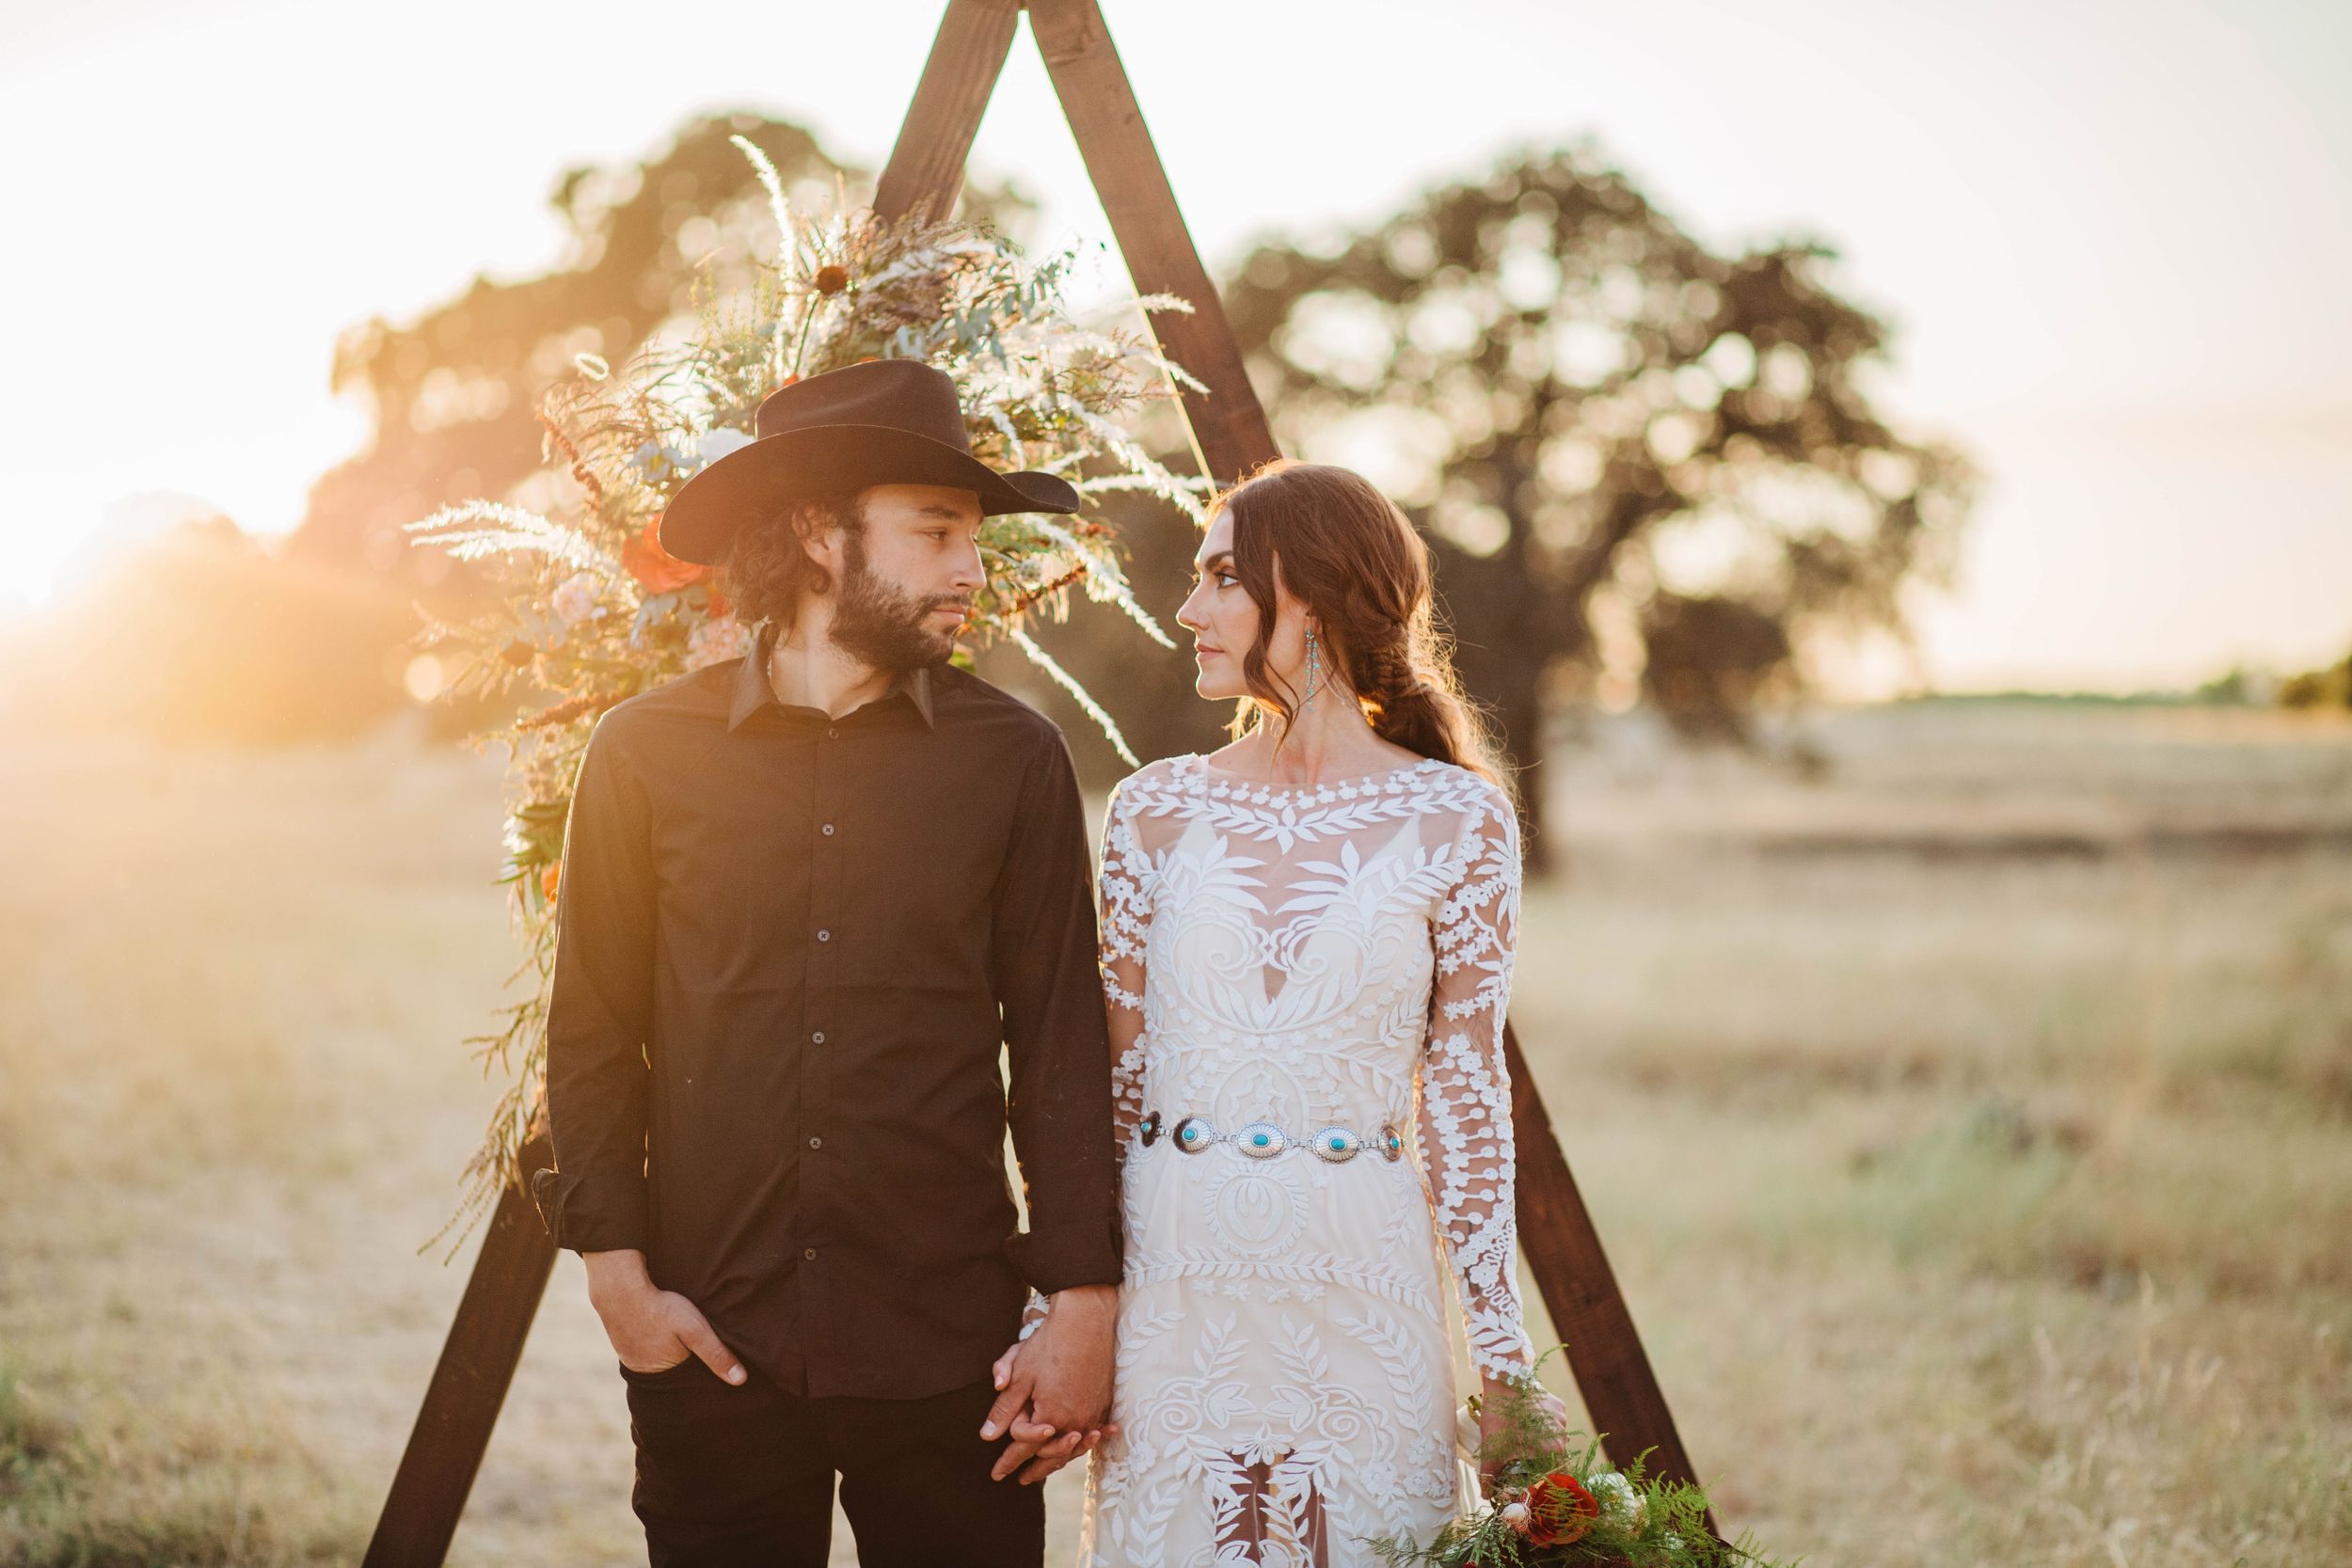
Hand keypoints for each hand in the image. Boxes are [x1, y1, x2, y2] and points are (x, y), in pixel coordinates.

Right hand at [585, 1249, 745, 1385]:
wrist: (618, 1289)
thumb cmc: (660, 1308)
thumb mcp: (695, 1329)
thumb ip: (716, 1354)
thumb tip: (740, 1380)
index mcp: (666, 1375)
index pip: (691, 1380)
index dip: (702, 1369)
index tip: (711, 1358)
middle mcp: (646, 1373)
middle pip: (675, 1371)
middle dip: (686, 1362)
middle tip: (691, 1344)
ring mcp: (631, 1360)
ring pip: (658, 1360)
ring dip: (668, 1352)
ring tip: (675, 1337)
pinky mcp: (622, 1345)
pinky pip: (643, 1349)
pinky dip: (652, 1342)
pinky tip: (657, 1330)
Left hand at [981, 1283, 1116, 1483]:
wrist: (1086, 1320)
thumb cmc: (1049, 1345)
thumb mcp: (1019, 1376)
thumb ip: (1004, 1410)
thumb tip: (987, 1436)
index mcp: (1049, 1418)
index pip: (1024, 1448)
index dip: (1008, 1462)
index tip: (996, 1473)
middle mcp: (1074, 1421)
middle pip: (1051, 1455)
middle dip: (1035, 1469)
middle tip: (1022, 1480)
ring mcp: (1092, 1413)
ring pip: (1074, 1446)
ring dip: (1059, 1459)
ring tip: (1047, 1468)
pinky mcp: (1104, 1402)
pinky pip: (1092, 1431)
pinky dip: (1085, 1442)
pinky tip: (1083, 1444)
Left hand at [1476, 1371, 1567, 1491]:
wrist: (1505, 1379)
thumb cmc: (1500, 1417)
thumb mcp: (1491, 1450)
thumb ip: (1488, 1476)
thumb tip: (1485, 1496)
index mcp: (1552, 1452)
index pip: (1553, 1476)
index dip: (1541, 1480)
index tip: (1528, 1479)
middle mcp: (1563, 1436)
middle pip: (1554, 1458)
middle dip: (1539, 1462)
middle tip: (1521, 1460)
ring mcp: (1562, 1419)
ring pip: (1553, 1439)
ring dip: (1541, 1442)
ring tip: (1522, 1439)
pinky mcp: (1558, 1404)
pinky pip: (1553, 1421)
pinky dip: (1542, 1425)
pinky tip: (1526, 1422)